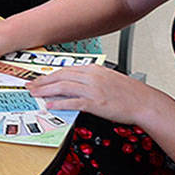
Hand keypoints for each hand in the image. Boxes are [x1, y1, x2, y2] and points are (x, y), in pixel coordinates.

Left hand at [25, 64, 159, 124]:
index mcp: (94, 69)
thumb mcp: (108, 78)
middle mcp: (92, 77)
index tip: (39, 79)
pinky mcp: (96, 103)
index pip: (66, 70)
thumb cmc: (129, 92)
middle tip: (30, 86)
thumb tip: (74, 83)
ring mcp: (93, 90)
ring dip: (46, 91)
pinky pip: (73, 102)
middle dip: (43, 82)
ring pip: (63, 87)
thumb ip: (91, 79)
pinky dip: (59, 103)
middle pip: (61, 77)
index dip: (49, 75)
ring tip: (35, 94)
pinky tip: (50, 105)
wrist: (144, 102)